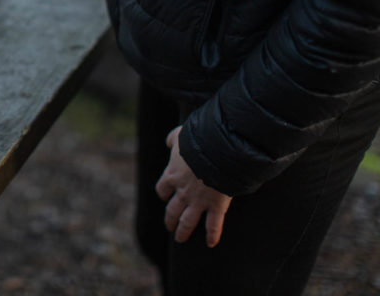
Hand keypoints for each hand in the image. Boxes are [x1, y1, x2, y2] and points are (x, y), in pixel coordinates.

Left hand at [155, 126, 232, 247]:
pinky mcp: (215, 206)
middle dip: (170, 219)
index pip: (162, 189)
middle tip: (170, 226)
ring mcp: (198, 201)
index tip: (166, 197)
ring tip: (180, 238)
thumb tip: (169, 143)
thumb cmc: (198, 141)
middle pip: (171, 210)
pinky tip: (211, 243)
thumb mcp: (180, 135)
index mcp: (172, 175)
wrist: (216, 151)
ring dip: (183, 231)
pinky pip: (213, 225)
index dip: (164, 194)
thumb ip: (172, 139)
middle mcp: (182, 192)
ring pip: (187, 221)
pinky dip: (212, 235)